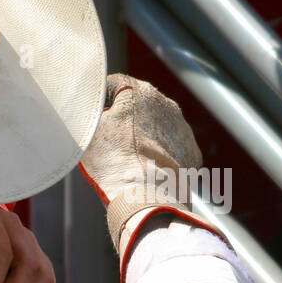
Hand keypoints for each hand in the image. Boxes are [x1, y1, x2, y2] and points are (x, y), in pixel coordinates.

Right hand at [79, 73, 202, 253]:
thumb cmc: (114, 161)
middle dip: (126, 120)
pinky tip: (148, 171)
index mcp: (140, 90)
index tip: (95, 120)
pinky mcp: (192, 152)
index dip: (101, 102)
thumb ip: (91, 109)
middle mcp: (166, 104)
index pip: (114, 85)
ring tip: (130, 161)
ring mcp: (182, 129)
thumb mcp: (89, 128)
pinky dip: (161, 156)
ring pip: (157, 127)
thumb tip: (92, 108)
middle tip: (111, 143)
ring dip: (145, 138)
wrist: (147, 197)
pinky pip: (172, 148)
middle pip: (139, 106)